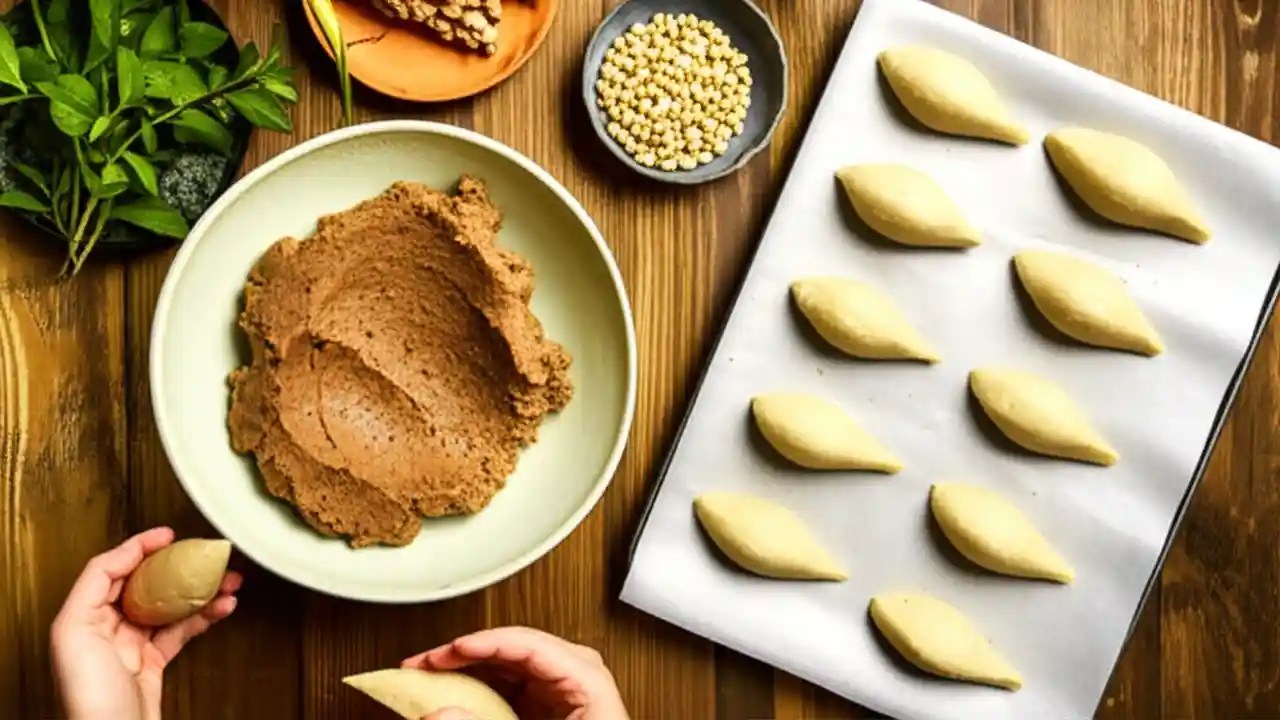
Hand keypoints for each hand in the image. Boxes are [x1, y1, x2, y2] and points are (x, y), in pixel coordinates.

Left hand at [50, 527, 241, 719]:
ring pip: (171, 605)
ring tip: (228, 579)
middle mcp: (105, 629)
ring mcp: (131, 647)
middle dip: (180, 566)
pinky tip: (222, 606)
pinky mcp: (153, 663)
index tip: (168, 535)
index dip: (140, 546)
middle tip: (205, 555)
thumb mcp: (75, 630)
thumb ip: (94, 586)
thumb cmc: (89, 694)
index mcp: (82, 617)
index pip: (112, 568)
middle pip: (147, 584)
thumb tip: (121, 556)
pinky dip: (205, 615)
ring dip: (201, 590)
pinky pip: (182, 631)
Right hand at [402, 626, 628, 719]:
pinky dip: (480, 686)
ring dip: (468, 667)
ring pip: (508, 664)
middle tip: (426, 662)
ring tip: (429, 673)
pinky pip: (509, 684)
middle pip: (515, 649)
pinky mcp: (547, 706)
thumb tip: (439, 714)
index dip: (488, 641)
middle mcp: (577, 678)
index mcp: (588, 682)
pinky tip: (453, 690)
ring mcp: (562, 690)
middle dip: (467, 653)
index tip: (453, 648)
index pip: (532, 645)